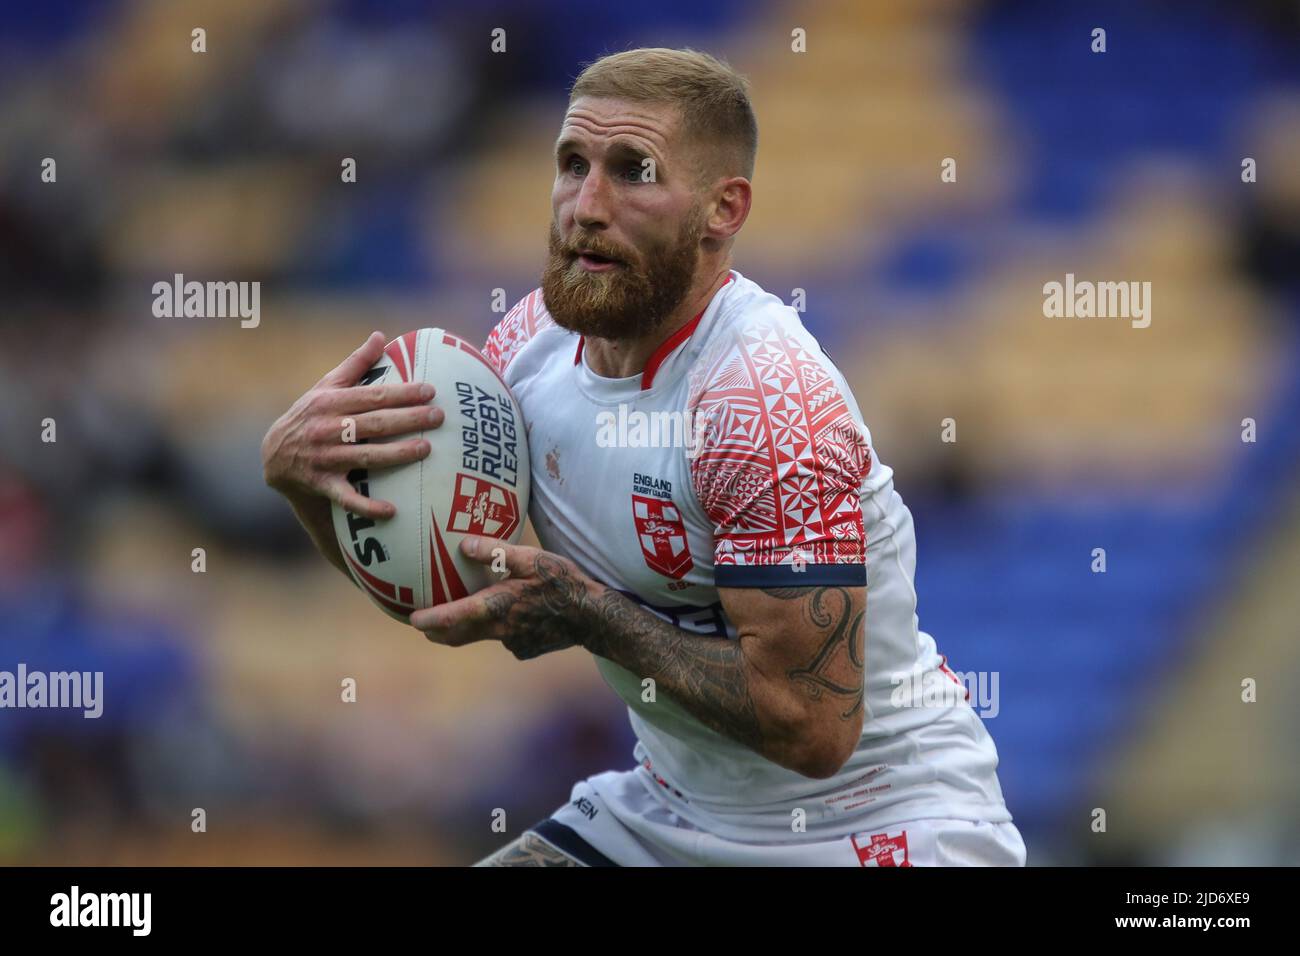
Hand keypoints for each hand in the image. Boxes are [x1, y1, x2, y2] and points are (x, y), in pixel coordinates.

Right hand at [260, 330, 442, 517]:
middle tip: (439, 417)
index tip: (430, 390)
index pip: (373, 396)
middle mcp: (328, 429)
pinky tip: (391, 511)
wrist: (274, 455)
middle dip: (408, 420)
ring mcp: (325, 458)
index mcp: (331, 403)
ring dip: (397, 455)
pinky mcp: (323, 485)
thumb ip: (355, 364)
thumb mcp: (325, 387)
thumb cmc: (310, 415)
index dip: (402, 393)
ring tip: (426, 449)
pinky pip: (347, 498)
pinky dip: (367, 506)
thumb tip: (381, 336)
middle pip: (375, 424)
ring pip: (366, 457)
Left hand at [411, 536, 597, 659]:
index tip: (412, 620)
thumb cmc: (563, 582)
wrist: (594, 617)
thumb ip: (496, 552)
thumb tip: (464, 544)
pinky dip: (501, 628)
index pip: (452, 618)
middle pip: (458, 636)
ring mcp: (513, 643)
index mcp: (497, 607)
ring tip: (463, 615)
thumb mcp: (532, 559)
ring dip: (469, 628)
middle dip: (438, 632)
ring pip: (482, 636)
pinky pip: (505, 639)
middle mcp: (499, 630)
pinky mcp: (526, 649)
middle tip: (423, 625)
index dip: (429, 620)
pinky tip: (514, 615)